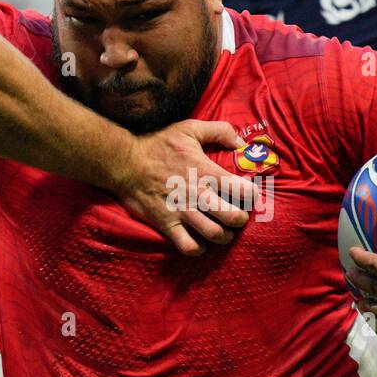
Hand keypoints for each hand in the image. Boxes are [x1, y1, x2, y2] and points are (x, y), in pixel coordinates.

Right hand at [115, 119, 255, 256]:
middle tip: (238, 216)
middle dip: (241, 219)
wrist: (125, 163)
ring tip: (222, 230)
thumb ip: (219, 131)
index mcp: (207, 172)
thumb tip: (241, 143)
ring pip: (214, 234)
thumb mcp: (190, 128)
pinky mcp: (167, 225)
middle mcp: (198, 195)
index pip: (242, 191)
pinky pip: (188, 246)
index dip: (251, 196)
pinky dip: (199, 248)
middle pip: (233, 217)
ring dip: (224, 236)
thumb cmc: (159, 145)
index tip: (248, 195)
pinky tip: (200, 241)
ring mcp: (182, 212)